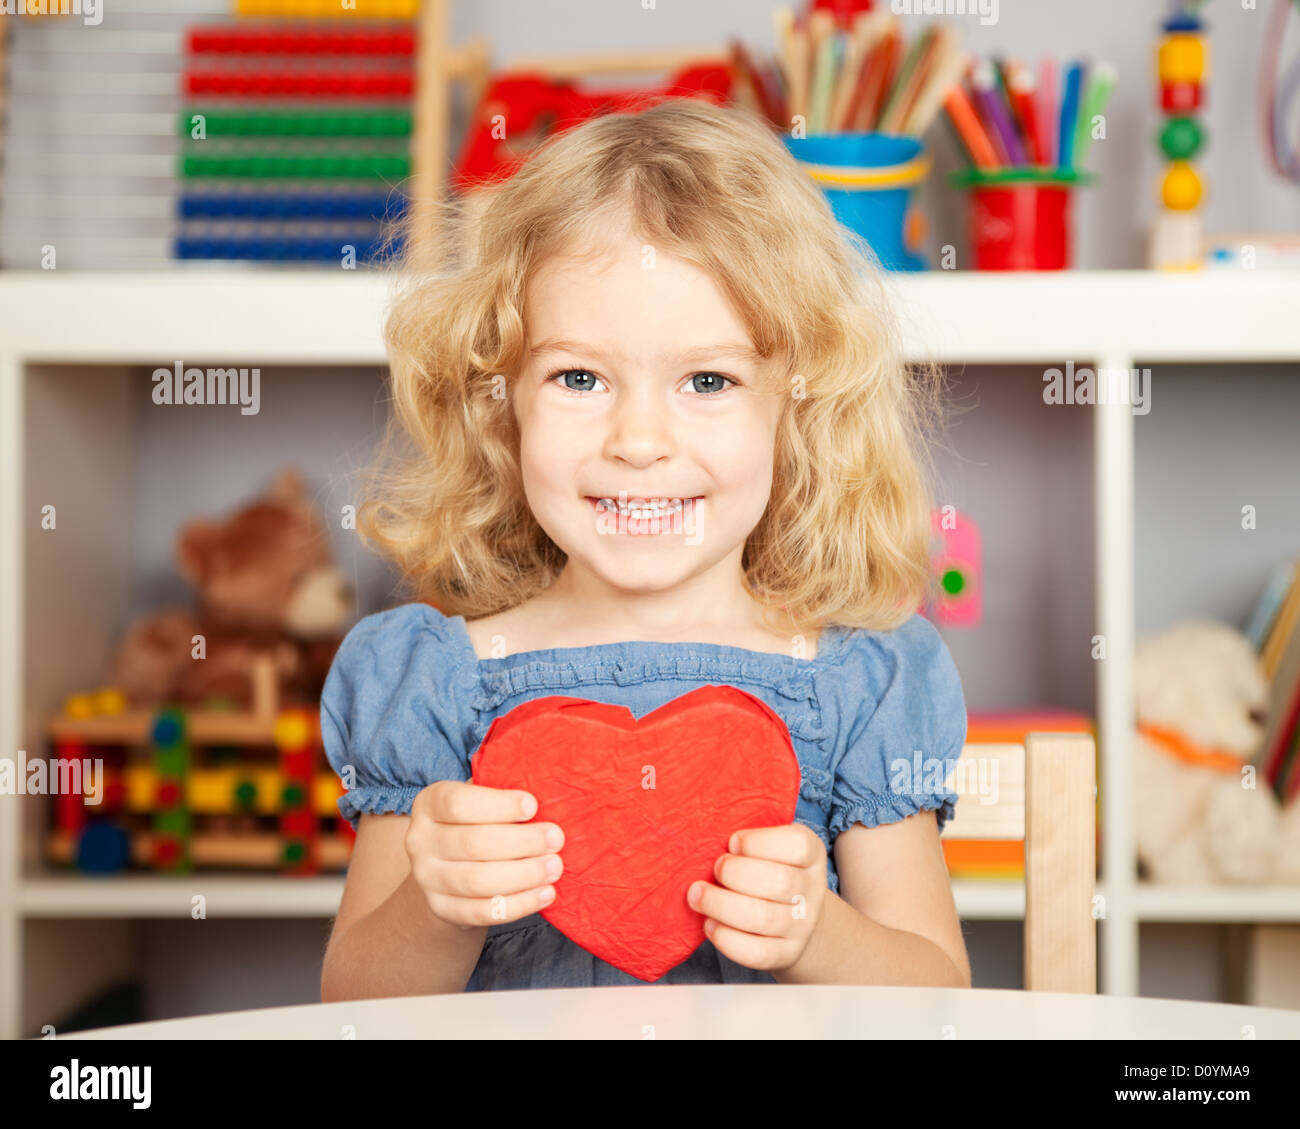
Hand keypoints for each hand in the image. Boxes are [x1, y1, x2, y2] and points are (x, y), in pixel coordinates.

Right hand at [405, 779, 564, 930]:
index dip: (498, 805)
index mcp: (430, 803)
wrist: (448, 868)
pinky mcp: (441, 909)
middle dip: (522, 842)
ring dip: (523, 875)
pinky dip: (518, 904)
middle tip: (556, 839)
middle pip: (473, 843)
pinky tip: (546, 893)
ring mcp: (426, 878)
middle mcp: (420, 840)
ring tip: (554, 866)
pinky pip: (481, 912)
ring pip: (477, 880)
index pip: (458, 803)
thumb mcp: (480, 798)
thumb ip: (502, 791)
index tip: (533, 806)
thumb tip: (547, 791)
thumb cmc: (476, 821)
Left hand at [686, 823, 827, 972]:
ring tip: (697, 895)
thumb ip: (748, 840)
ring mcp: (803, 925)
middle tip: (715, 868)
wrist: (796, 916)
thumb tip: (705, 835)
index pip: (798, 844)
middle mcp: (812, 890)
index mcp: (812, 854)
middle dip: (736, 873)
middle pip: (780, 882)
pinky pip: (757, 952)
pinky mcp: (787, 954)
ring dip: (721, 904)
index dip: (759, 842)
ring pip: (764, 918)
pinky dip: (726, 938)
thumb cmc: (769, 870)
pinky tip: (709, 924)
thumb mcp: (770, 848)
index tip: (732, 843)